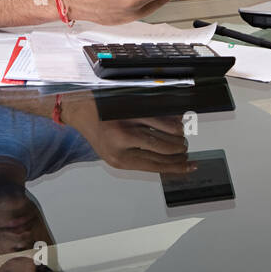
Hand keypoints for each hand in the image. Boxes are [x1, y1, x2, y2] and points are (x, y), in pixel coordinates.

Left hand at [59, 96, 193, 173]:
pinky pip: (159, 112)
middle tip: (185, 149)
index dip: (176, 167)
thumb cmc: (98, 132)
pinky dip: (171, 118)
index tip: (190, 166)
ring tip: (181, 137)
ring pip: (165, 129)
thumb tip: (167, 161)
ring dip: (178, 134)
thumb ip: (137, 159)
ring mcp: (127, 120)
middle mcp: (123, 140)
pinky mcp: (130, 105)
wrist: (80, 110)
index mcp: (119, 158)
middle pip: (162, 148)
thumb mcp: (113, 154)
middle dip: (179, 149)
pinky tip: (176, 121)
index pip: (155, 166)